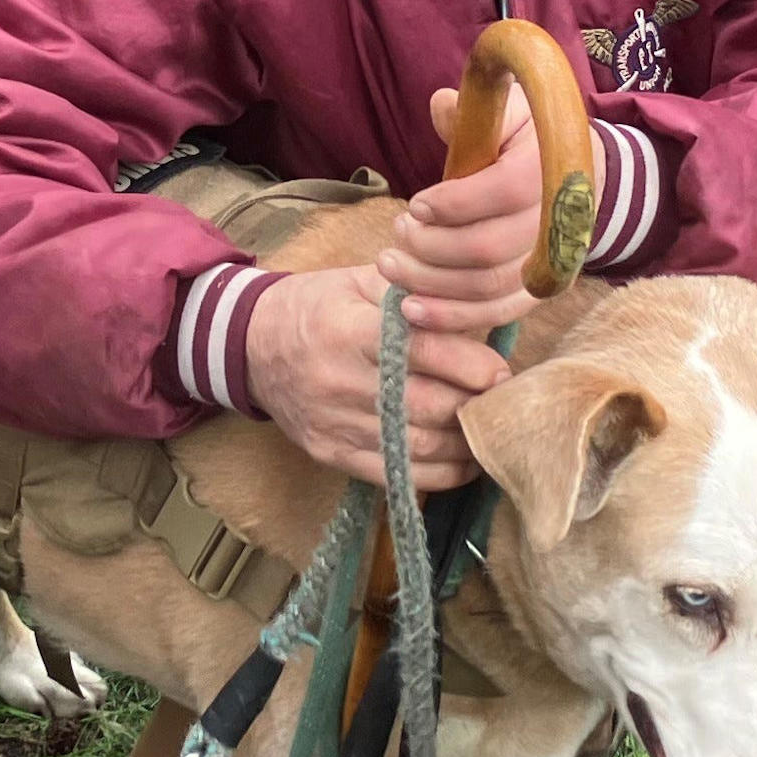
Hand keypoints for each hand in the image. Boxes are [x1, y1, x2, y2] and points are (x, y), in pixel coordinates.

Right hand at [250, 84, 542, 489]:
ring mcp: (333, 423)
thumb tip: (479, 306)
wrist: (251, 346)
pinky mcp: (331, 453)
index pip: (420, 352)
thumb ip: (416, 292)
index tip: (500, 371)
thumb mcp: (359, 281)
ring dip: (464, 446)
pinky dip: (437, 475)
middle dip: (474, 407)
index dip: (469, 365)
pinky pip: (395, 476)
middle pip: (424, 406)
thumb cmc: (318, 307)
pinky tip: (463, 463)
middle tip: (505, 403)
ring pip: (415, 447)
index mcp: (349, 329)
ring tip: (491, 433)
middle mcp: (339, 381)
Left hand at [381, 84, 544, 346]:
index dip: (454, 202)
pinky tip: (411, 309)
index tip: (416, 203)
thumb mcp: (505, 111)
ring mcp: (550, 262)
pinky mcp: (539, 291)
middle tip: (396, 232)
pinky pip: (498, 314)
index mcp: (550, 168)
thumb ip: (473, 111)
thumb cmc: (525, 140)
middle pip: (488, 248)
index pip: (504, 191)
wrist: (573, 178)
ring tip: (391, 267)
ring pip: (487, 287)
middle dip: (430, 246)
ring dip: (431, 283)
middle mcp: (557, 221)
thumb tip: (442, 105)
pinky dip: (453, 316)